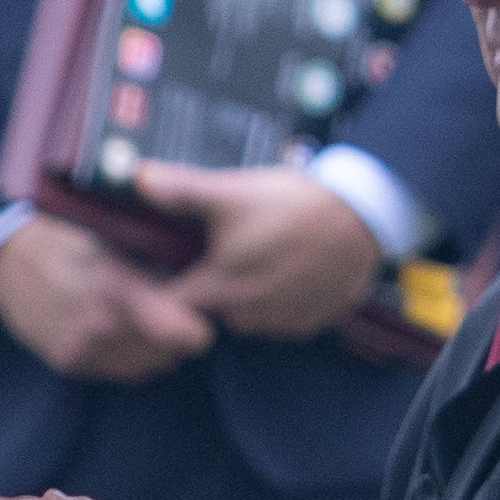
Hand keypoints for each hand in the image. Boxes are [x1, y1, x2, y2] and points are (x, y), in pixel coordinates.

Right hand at [0, 217, 218, 383]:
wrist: (5, 256)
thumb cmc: (65, 234)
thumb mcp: (113, 236)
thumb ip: (155, 262)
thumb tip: (197, 276)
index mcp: (119, 291)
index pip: (186, 335)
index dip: (198, 326)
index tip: (197, 314)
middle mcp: (103, 328)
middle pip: (170, 356)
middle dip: (177, 338)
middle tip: (171, 314)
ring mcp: (84, 350)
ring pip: (146, 368)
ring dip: (153, 350)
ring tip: (145, 322)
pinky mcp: (68, 363)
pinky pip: (117, 372)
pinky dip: (125, 356)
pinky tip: (117, 331)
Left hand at [130, 163, 385, 340]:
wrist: (362, 218)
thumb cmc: (295, 206)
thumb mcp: (232, 192)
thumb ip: (181, 190)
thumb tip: (138, 176)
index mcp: (219, 287)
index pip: (171, 306)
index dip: (161, 291)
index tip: (165, 272)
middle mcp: (246, 315)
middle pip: (208, 310)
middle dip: (208, 285)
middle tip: (222, 248)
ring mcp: (280, 323)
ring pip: (244, 315)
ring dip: (244, 294)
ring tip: (259, 254)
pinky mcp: (308, 323)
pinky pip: (278, 319)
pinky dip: (278, 300)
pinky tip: (287, 269)